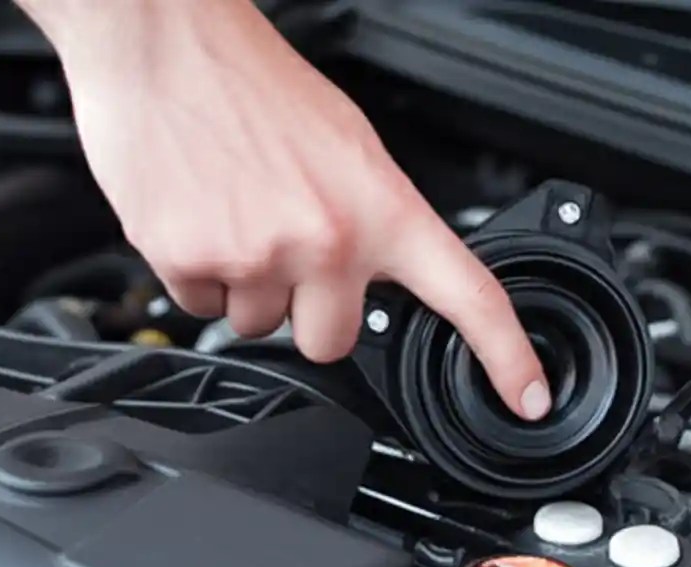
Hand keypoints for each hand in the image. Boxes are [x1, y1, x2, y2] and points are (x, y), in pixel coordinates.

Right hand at [16, 0, 550, 419]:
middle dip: (310, 312)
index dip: (506, 356)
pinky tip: (199, 217)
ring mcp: (257, 256)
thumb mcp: (346, 147)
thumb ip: (369, 220)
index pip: (468, 294)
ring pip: (260, 326)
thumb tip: (375, 273)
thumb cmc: (251, 85)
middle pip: (330, 342)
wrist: (162, 44)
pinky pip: (201, 309)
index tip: (528, 397)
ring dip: (250, 288)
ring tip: (235, 213)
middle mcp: (327, 239)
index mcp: (382, 207)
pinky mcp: (188, 263)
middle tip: (288, 251)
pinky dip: (199, 276)